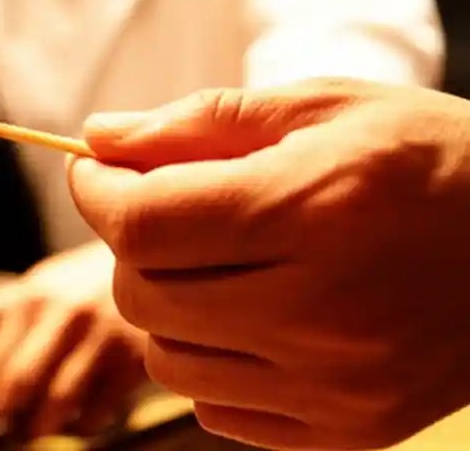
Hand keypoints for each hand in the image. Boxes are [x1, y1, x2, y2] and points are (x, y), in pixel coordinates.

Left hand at [0, 241, 147, 439]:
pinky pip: (99, 410)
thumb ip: (18, 330)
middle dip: (0, 419)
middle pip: (17, 382)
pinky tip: (80, 420)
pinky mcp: (137, 357)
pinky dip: (83, 424)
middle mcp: (63, 313)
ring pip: (57, 402)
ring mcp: (101, 335)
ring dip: (40, 427)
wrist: (164, 259)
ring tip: (34, 431)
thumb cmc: (95, 282)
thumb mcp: (50, 288)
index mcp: (33, 297)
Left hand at [69, 78, 469, 449]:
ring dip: (165, 308)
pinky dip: (210, 362)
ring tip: (217, 265)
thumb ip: (201, 123)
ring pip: (166, 361)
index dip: (97, 191)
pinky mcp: (350, 430)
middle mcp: (324, 311)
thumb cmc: (428, 159)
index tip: (96, 169)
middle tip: (167, 210)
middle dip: (132, 245)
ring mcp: (338, 383)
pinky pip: (216, 410)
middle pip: (143, 295)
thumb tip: (100, 139)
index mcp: (316, 211)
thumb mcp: (323, 107)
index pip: (143, 223)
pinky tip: (252, 317)